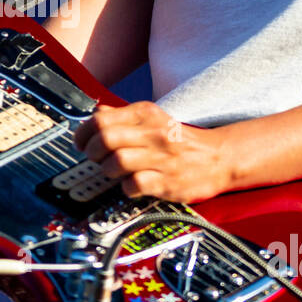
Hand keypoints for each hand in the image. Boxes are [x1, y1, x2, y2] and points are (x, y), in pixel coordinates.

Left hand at [72, 101, 236, 202]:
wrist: (219, 158)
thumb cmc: (180, 140)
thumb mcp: (153, 119)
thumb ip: (124, 117)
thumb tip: (96, 113)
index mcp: (146, 114)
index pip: (101, 120)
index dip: (83, 134)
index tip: (81, 143)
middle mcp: (153, 133)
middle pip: (105, 140)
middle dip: (92, 153)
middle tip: (97, 159)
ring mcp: (161, 158)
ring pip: (116, 162)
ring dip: (108, 171)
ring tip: (115, 172)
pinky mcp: (167, 181)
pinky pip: (133, 185)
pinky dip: (126, 188)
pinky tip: (132, 185)